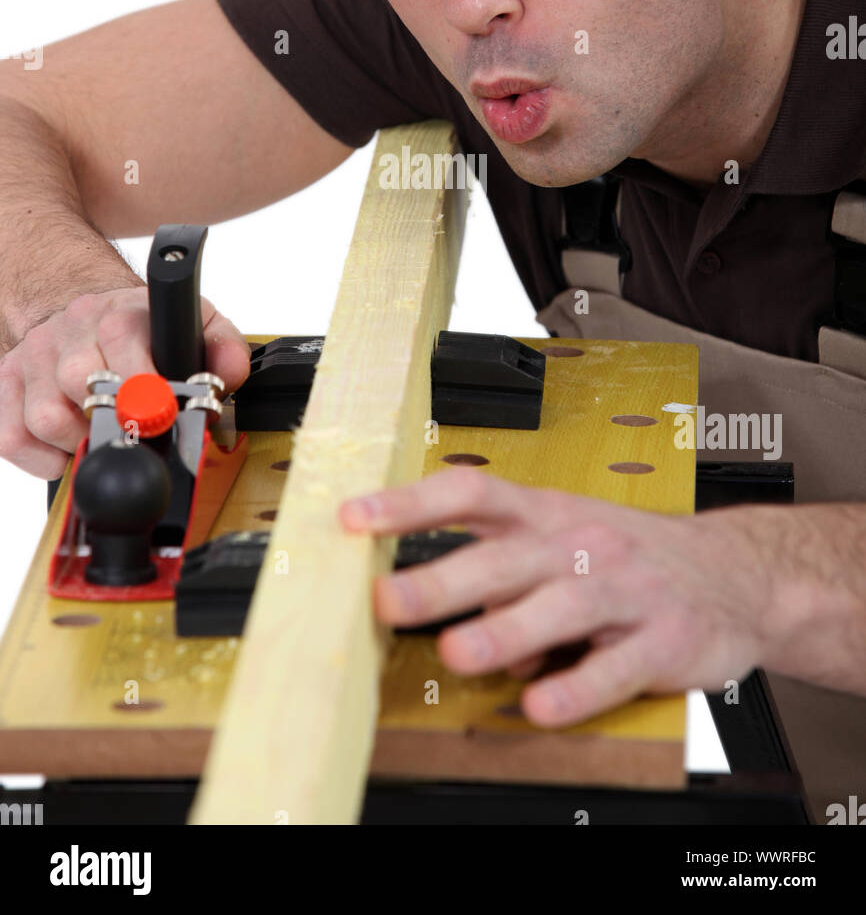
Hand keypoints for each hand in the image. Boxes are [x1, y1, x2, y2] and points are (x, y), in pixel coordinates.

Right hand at [0, 288, 249, 478]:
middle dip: (112, 419)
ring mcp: (35, 355)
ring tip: (104, 436)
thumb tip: (226, 375)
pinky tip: (69, 449)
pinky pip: (11, 435)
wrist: (90, 307)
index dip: (140, 383)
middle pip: (76, 381)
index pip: (120, 338)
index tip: (159, 414)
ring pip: (44, 416)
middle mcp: (71, 329)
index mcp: (119, 311)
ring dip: (79, 441)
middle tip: (136, 432)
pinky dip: (41, 457)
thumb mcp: (195, 324)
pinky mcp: (7, 381)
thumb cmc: (144, 327)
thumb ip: (221, 349)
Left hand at [340, 467, 785, 726]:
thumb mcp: (563, 540)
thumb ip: (498, 571)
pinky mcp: (665, 641)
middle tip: (388, 602)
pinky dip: (578, 686)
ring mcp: (626, 591)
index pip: (471, 493)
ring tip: (458, 652)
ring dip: (506, 631)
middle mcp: (581, 545)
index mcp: (547, 515)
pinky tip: (542, 704)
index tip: (355, 519)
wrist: (736, 573)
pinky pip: (616, 666)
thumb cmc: (628, 557)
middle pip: (506, 557)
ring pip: (560, 607)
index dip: (411, 503)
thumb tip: (433, 607)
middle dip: (443, 578)